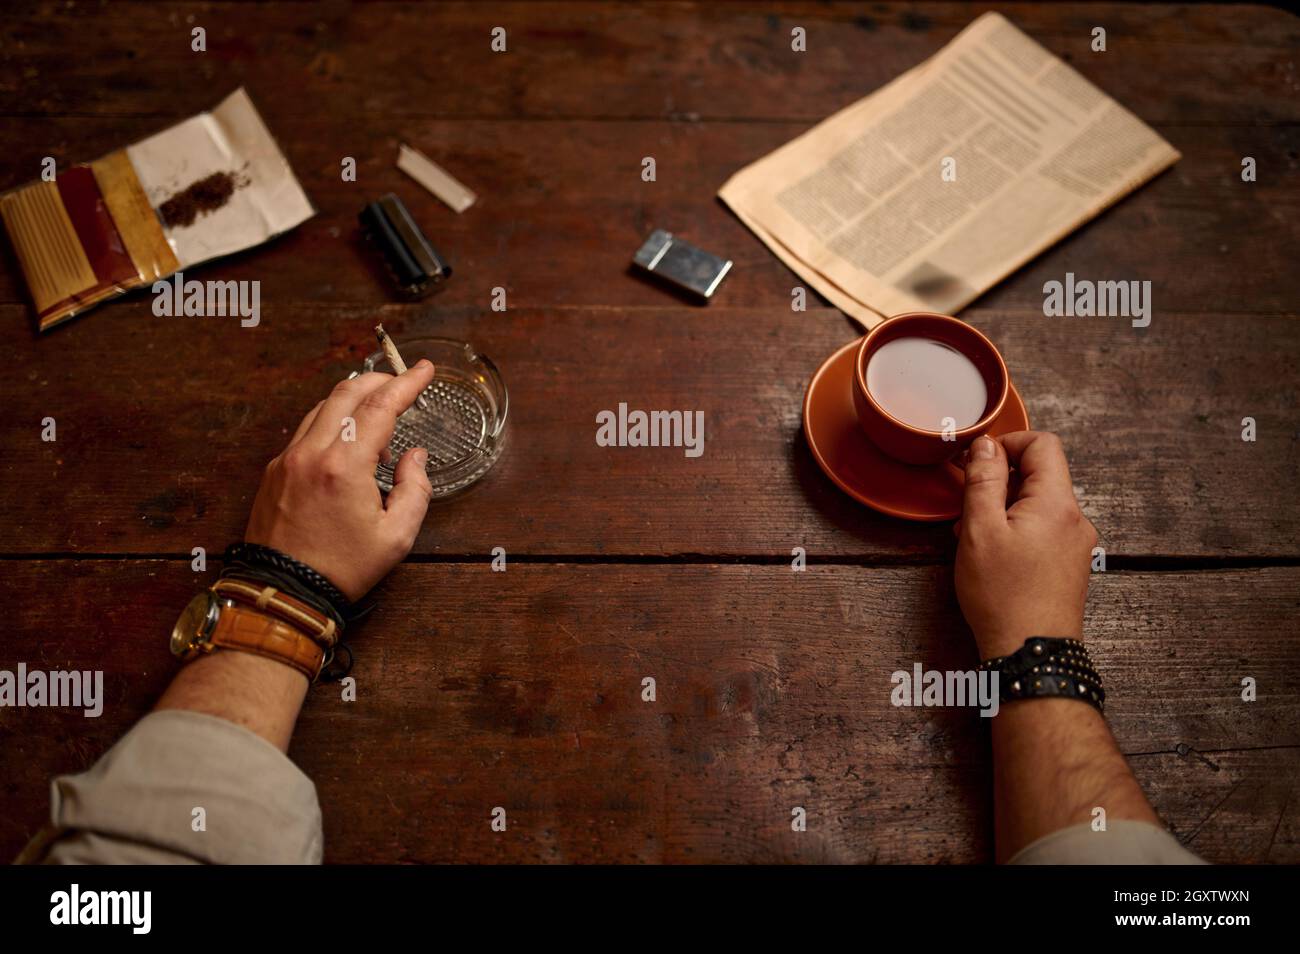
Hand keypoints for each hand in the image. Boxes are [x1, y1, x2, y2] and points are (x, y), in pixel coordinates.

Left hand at [244, 362, 435, 600]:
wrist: (284, 593)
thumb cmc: (342, 569)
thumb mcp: (396, 536)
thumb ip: (415, 489)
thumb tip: (414, 456)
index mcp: (344, 466)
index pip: (380, 407)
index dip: (407, 383)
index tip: (425, 369)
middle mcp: (311, 453)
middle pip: (346, 393)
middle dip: (379, 381)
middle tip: (403, 386)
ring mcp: (288, 459)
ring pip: (323, 407)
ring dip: (355, 404)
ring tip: (381, 430)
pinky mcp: (275, 471)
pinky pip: (307, 430)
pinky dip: (333, 424)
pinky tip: (350, 448)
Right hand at [954, 431, 1097, 659]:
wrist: (1032, 653)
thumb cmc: (1003, 596)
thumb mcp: (980, 530)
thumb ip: (983, 480)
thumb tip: (986, 446)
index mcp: (1057, 503)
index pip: (1043, 445)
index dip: (1008, 443)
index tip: (978, 461)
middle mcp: (1075, 519)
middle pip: (1041, 475)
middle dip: (1001, 480)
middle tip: (968, 505)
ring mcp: (1076, 544)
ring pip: (1039, 504)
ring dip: (1005, 507)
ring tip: (974, 536)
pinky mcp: (1070, 565)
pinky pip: (1044, 529)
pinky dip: (1017, 529)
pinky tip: (992, 555)